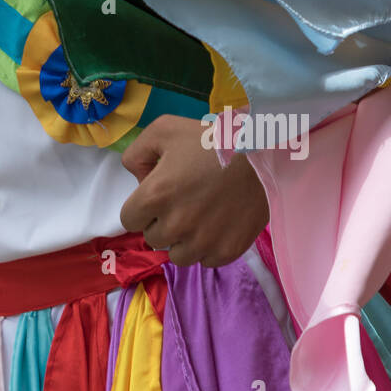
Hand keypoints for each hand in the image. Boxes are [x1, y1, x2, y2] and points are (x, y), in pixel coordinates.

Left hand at [119, 115, 268, 267]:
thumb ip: (136, 154)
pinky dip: (208, 247)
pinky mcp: (227, 252)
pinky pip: (205, 260)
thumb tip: (137, 180)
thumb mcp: (164, 129)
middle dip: (162, 222)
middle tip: (182, 202)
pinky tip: (217, 225)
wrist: (261, 153)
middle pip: (153, 238)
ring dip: (183, 240)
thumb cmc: (210, 139)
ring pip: (177, 255)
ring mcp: (202, 242)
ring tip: (199, 217)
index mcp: (155, 196)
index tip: (158, 196)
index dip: (141, 207)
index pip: (129, 220)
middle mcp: (175, 225)